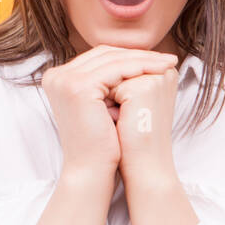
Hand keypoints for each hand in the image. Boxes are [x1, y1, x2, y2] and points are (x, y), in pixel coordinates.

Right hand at [38, 45, 179, 179]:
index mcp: (57, 78)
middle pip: (104, 54)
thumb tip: (138, 56)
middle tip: (168, 58)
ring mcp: (64, 80)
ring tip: (169, 63)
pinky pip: (116, 69)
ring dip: (145, 59)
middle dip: (139, 55)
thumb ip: (109, 79)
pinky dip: (141, 67)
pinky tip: (160, 70)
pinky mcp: (77, 87)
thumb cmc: (101, 141)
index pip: (98, 58)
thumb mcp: (103, 103)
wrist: (91, 170)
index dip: (128, 56)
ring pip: (112, 60)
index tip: (157, 59)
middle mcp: (55, 76)